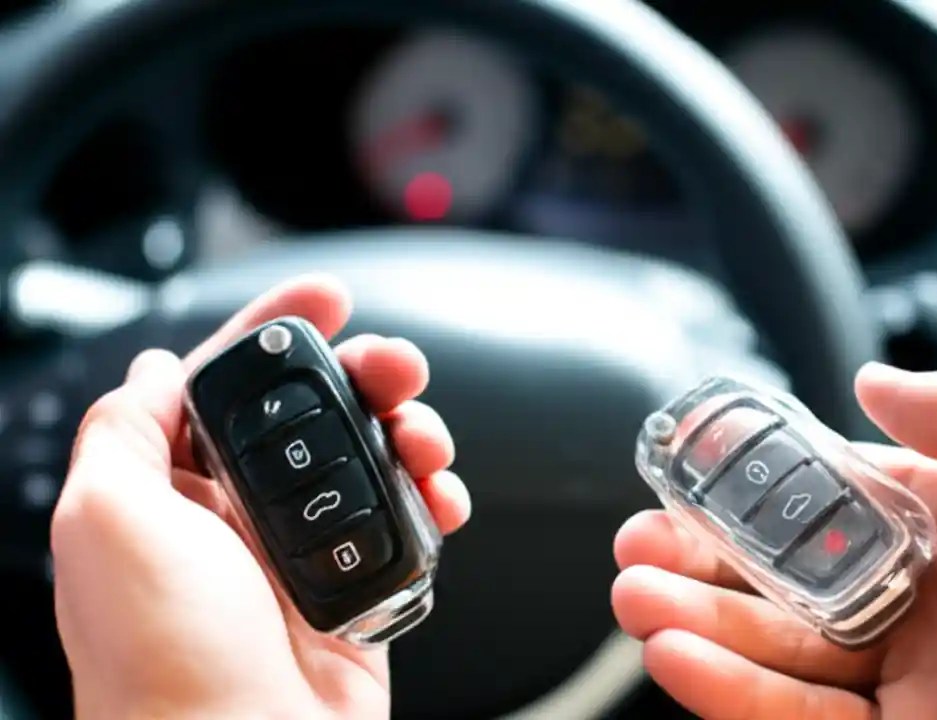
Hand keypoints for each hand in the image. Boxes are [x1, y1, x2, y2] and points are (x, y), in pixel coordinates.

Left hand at [51, 276, 469, 718]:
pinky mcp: (363, 588)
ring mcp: (307, 553)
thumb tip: (157, 368)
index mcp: (175, 491)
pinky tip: (440, 501)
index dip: (279, 327)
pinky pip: (409, 523)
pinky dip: (434, 501)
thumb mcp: (105, 522)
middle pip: (318, 411)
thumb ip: (124, 430)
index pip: (231, 382)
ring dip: (411, 433)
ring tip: (428, 443)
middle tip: (401, 367)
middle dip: (366, 373)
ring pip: (373, 459)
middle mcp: (241, 517)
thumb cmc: (165, 666)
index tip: (328, 297)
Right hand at [613, 364, 936, 718]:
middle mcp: (930, 605)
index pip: (834, 493)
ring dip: (697, 621)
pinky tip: (677, 654)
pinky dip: (727, 687)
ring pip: (778, 649)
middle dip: (707, 556)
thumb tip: (876, 377)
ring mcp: (911, 683)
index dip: (759, 480)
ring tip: (636, 594)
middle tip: (642, 540)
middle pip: (790, 576)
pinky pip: (794, 719)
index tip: (693, 463)